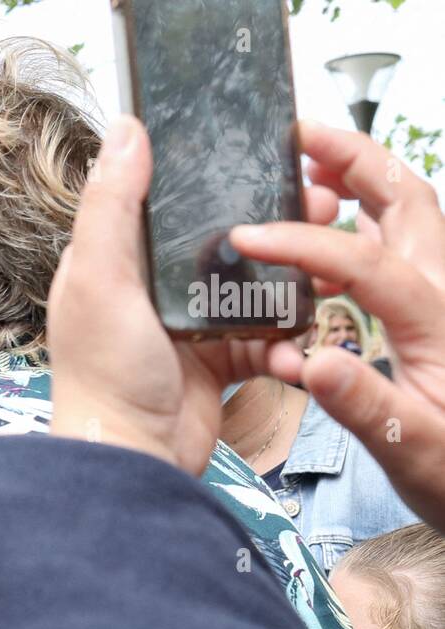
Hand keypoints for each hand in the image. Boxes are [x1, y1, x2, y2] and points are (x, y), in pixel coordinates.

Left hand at [47, 115, 287, 474]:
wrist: (131, 457)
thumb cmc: (103, 372)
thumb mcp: (100, 277)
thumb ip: (112, 205)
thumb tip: (128, 128)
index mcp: (113, 263)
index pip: (162, 203)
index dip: (208, 178)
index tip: (262, 158)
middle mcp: (147, 291)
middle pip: (217, 240)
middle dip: (268, 225)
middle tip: (318, 209)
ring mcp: (184, 327)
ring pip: (248, 286)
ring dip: (287, 276)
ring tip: (326, 266)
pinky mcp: (215, 362)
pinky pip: (262, 336)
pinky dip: (284, 336)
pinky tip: (298, 335)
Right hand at [229, 120, 444, 532]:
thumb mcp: (414, 452)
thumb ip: (364, 405)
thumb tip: (307, 363)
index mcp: (439, 322)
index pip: (364, 261)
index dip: (301, 242)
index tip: (246, 235)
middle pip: (407, 200)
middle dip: (352, 158)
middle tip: (298, 136)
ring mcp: (444, 298)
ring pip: (408, 214)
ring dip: (359, 180)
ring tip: (305, 167)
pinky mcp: (436, 313)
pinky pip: (400, 248)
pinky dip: (361, 223)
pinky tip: (322, 244)